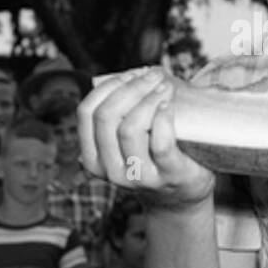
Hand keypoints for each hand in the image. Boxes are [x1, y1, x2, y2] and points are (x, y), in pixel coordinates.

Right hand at [78, 67, 213, 208]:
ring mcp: (138, 176)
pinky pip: (160, 143)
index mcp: (93, 158)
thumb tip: (137, 72)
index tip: (130, 75)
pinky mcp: (168, 176)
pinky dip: (163, 117)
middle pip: (106, 117)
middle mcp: (110, 170)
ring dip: (147, 99)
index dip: (107, 87)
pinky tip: (169, 104)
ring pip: (130, 129)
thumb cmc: (155, 157)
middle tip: (153, 76)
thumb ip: (123, 112)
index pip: (86, 112)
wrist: (181, 195)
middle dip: (129, 88)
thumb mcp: (128, 140)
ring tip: (164, 87)